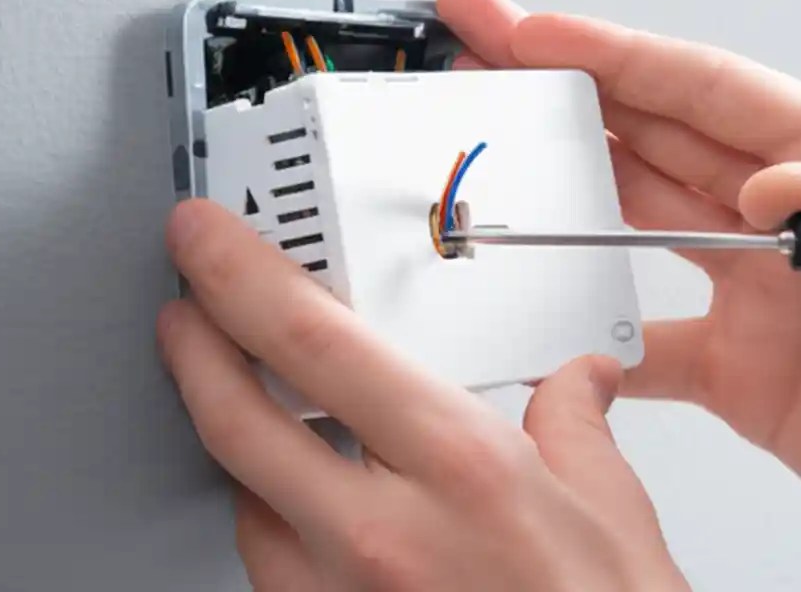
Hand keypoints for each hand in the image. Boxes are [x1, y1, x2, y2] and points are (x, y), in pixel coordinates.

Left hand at [158, 201, 689, 590]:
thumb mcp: (615, 510)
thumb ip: (579, 426)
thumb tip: (578, 383)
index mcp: (462, 468)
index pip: (314, 344)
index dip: (240, 276)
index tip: (209, 241)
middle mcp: (387, 533)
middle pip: (238, 419)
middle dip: (193, 345)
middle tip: (185, 304)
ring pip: (242, 499)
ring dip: (230, 438)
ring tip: (240, 400)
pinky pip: (269, 567)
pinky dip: (268, 518)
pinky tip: (289, 501)